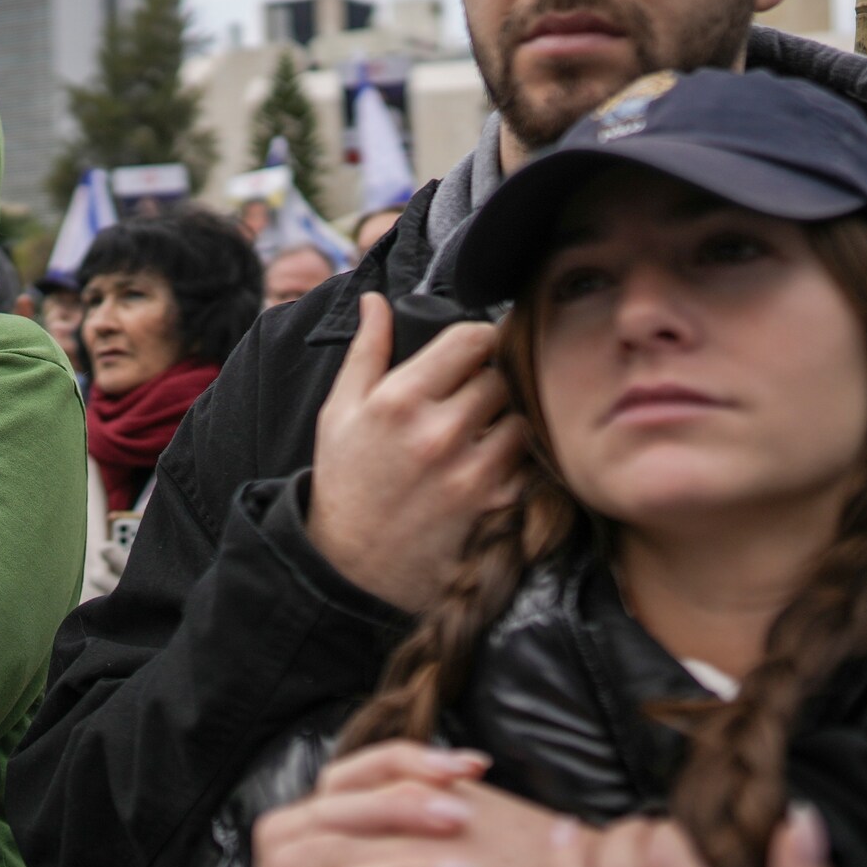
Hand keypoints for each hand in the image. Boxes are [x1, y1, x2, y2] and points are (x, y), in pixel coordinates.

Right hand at [304, 294, 524, 611]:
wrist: (350, 566)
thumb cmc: (345, 482)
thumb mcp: (339, 412)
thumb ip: (365, 351)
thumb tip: (376, 300)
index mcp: (400, 400)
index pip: (472, 339)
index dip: (477, 339)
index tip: (471, 352)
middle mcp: (439, 432)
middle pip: (501, 375)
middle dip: (491, 378)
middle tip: (474, 393)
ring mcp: (471, 472)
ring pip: (522, 417)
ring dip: (508, 418)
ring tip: (483, 429)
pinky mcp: (493, 505)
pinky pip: (527, 462)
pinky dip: (516, 459)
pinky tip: (490, 463)